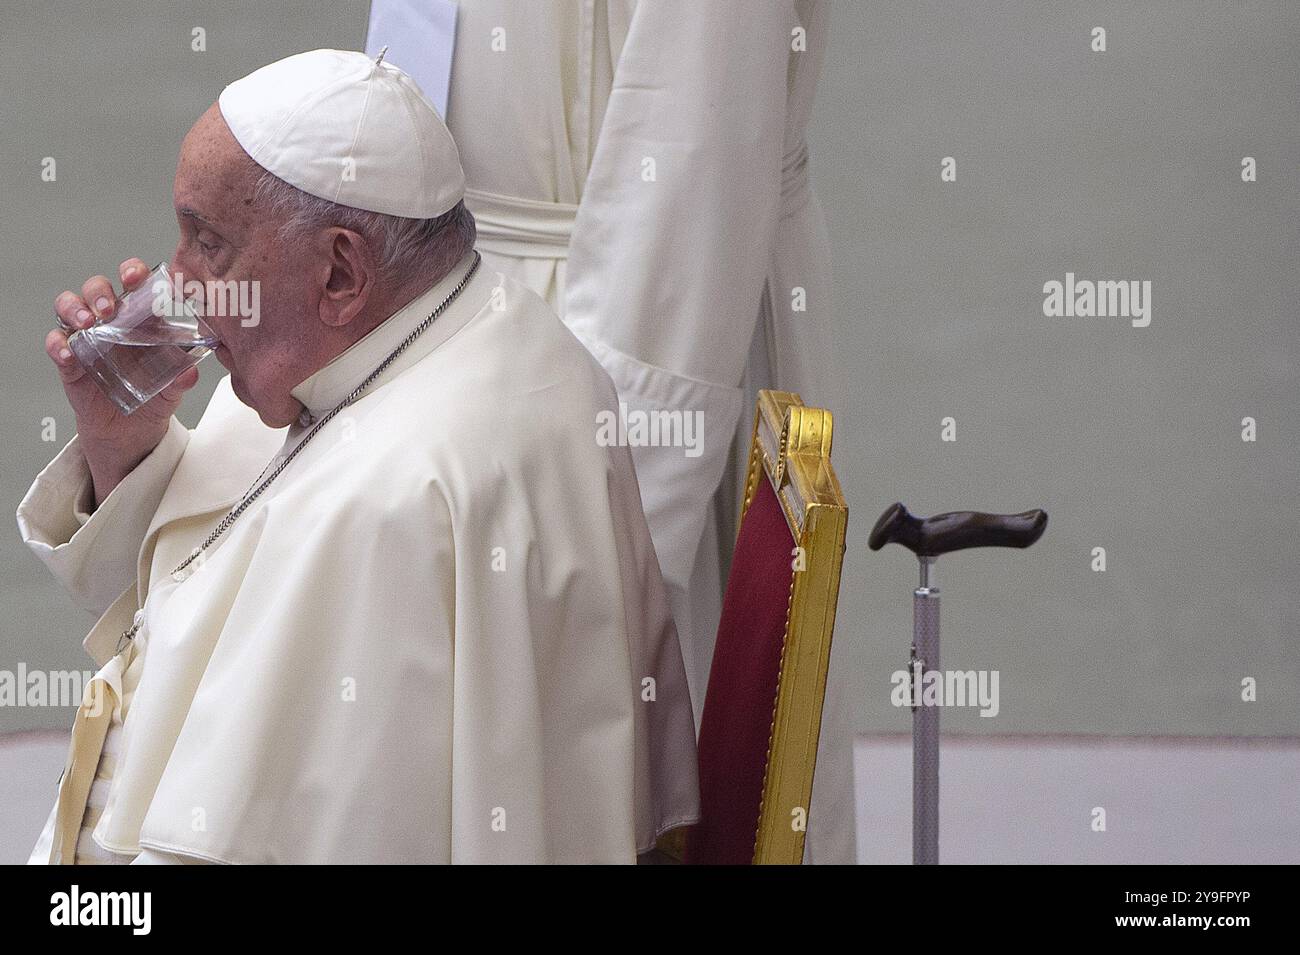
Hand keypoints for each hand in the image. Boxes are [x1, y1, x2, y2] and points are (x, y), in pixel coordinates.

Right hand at [47, 257, 200, 506]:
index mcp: (141, 317)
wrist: (133, 429)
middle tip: (110, 309)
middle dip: (100, 292)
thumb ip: (182, 378)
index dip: (132, 272)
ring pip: (69, 305)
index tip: (135, 277)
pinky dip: (57, 344)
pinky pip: (56, 343)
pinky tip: (67, 353)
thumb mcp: (174, 388)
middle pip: (97, 288)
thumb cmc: (157, 395)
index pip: (134, 283)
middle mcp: (111, 321)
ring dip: (74, 309)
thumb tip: (191, 372)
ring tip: (88, 323)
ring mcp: (88, 338)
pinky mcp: (70, 360)